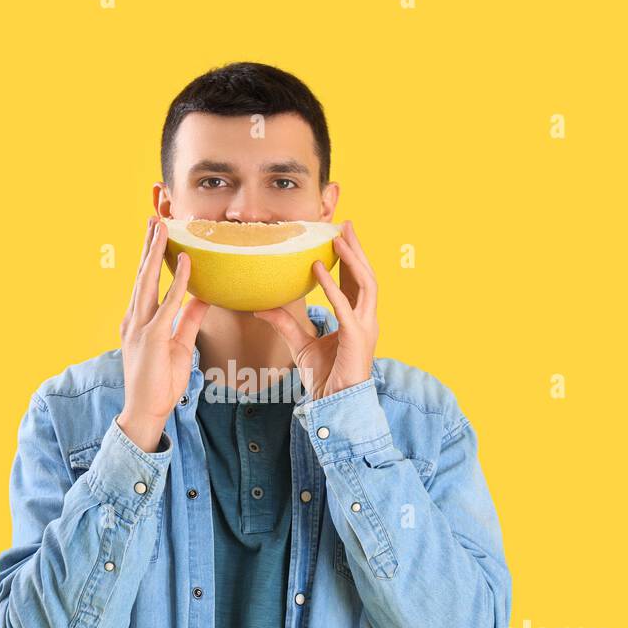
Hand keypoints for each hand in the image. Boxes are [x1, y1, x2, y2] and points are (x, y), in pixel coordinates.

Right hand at [117, 216, 210, 451]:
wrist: (146, 411)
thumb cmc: (160, 382)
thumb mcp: (180, 346)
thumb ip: (189, 320)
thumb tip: (203, 297)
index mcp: (138, 320)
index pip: (145, 282)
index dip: (150, 257)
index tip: (155, 234)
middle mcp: (134, 319)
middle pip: (142, 275)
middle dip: (148, 246)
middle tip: (154, 219)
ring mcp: (140, 327)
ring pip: (148, 282)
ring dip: (156, 253)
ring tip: (163, 228)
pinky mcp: (152, 338)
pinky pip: (168, 304)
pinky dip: (177, 281)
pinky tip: (185, 263)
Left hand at [252, 219, 378, 400]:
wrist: (335, 404)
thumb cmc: (324, 377)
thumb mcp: (300, 344)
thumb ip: (285, 324)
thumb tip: (261, 308)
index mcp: (357, 318)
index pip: (356, 281)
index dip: (350, 258)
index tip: (340, 235)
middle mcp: (366, 319)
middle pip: (366, 275)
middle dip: (357, 248)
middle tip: (345, 224)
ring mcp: (365, 326)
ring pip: (366, 284)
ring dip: (352, 259)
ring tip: (338, 239)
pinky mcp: (356, 336)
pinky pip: (345, 305)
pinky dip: (332, 286)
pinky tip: (318, 269)